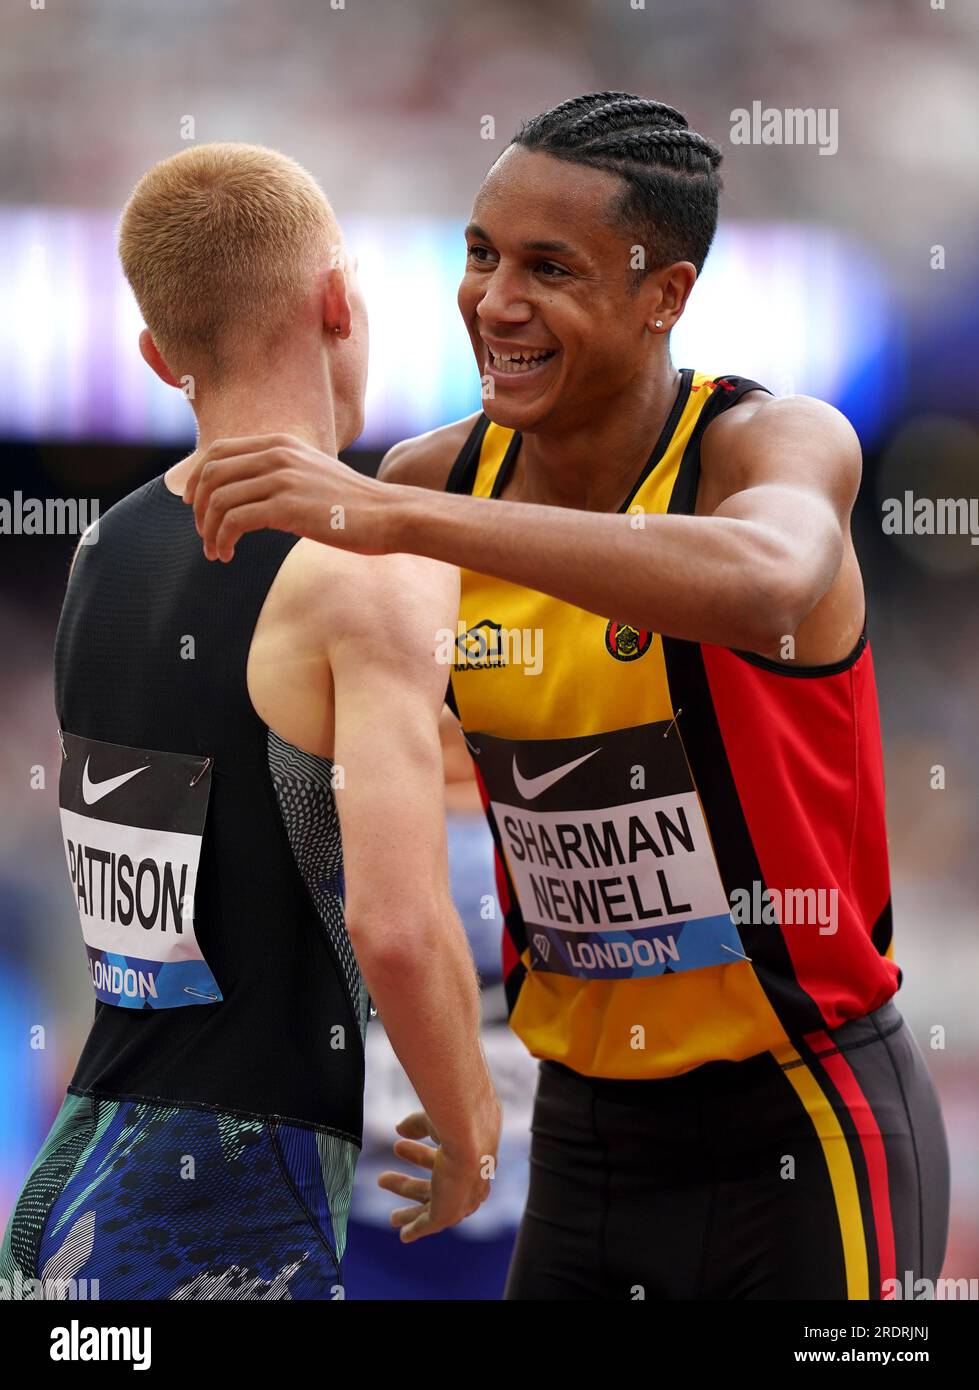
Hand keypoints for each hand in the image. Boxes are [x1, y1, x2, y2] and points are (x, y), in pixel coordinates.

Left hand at [182, 433, 396, 560]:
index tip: (194, 504)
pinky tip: (228, 554)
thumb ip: (280, 475)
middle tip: (204, 534)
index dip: (197, 478)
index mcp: (281, 443)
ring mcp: (282, 479)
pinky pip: (235, 521)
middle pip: (212, 475)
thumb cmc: (352, 506)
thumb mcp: (311, 476)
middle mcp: (277, 455)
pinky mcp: (287, 507)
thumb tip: (247, 495)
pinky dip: (223, 540)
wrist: (387, 514)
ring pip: (219, 500)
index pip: (219, 451)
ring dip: (209, 531)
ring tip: (216, 551)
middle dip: (198, 508)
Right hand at [377, 1110, 496, 1243]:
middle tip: (384, 1178)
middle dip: (408, 1185)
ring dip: (408, 1210)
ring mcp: (458, 1200)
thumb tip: (399, 1129)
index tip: (398, 1147)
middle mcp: (466, 1182)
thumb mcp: (433, 1122)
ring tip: (390, 1216)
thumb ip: (416, 1126)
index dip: (419, 1156)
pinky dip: (415, 1230)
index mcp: (467, 1156)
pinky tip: (403, 1235)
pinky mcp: (446, 1215)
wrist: (468, 1145)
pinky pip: (427, 1225)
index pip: (442, 1159)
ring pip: (428, 1207)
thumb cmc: (455, 1127)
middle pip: (432, 1187)